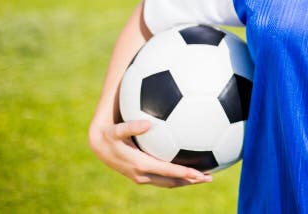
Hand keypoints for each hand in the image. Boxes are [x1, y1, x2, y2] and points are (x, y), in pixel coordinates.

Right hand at [89, 119, 211, 187]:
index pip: (168, 171)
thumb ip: (130, 127)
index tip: (200, 174)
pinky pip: (162, 177)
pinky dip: (176, 175)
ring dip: (185, 181)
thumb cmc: (109, 134)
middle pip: (171, 181)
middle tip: (209, 178)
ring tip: (203, 176)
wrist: (97, 144)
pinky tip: (187, 167)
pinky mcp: (141, 174)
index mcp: (140, 165)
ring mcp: (142, 176)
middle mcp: (142, 174)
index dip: (184, 173)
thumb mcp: (116, 130)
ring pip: (168, 182)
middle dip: (190, 181)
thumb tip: (146, 124)